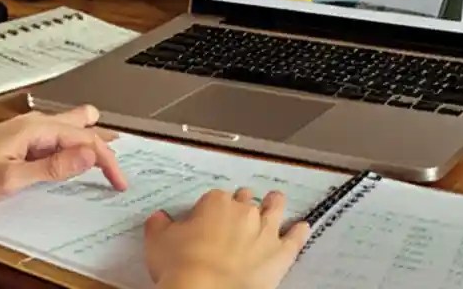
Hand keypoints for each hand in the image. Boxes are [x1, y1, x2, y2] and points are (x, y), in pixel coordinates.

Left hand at [0, 104, 126, 208]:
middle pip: (83, 126)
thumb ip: (54, 167)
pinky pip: (55, 141)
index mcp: (36, 128)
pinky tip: (71, 164)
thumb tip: (89, 156)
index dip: (107, 161)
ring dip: (88, 146)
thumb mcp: (13, 179)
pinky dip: (71, 151)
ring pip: (70, 131)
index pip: (86, 138)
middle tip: (115, 170)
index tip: (118, 181)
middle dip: (103, 145)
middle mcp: (33, 124)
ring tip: (104, 162)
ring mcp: (25, 132)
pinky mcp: (18, 142)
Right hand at [144, 187, 310, 288]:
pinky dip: (300, 232)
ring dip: (275, 204)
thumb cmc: (180, 264)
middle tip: (238, 215)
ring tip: (276, 201)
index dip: (211, 209)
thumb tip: (159, 217)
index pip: (215, 198)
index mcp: (216, 203)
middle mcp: (244, 211)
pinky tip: (304, 227)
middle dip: (243, 205)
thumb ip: (159, 224)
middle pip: (246, 200)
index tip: (207, 220)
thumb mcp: (158, 241)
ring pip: (275, 209)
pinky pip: (295, 239)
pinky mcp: (281, 254)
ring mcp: (266, 231)